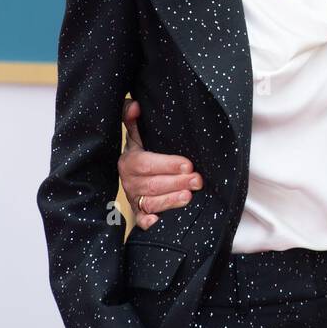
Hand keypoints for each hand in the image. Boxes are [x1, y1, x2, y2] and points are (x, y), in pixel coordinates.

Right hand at [118, 99, 201, 229]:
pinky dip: (148, 222)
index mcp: (129, 161)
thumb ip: (134, 118)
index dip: (167, 165)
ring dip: (169, 201)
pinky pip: (141, 221)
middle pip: (151, 185)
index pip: (146, 164)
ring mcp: (134, 199)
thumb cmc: (144, 151)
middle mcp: (129, 181)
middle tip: (197, 181)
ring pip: (150, 203)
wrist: (137, 173)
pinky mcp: (139, 214)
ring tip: (189, 197)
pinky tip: (159, 222)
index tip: (188, 165)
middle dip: (176, 183)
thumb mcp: (139, 135)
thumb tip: (136, 104)